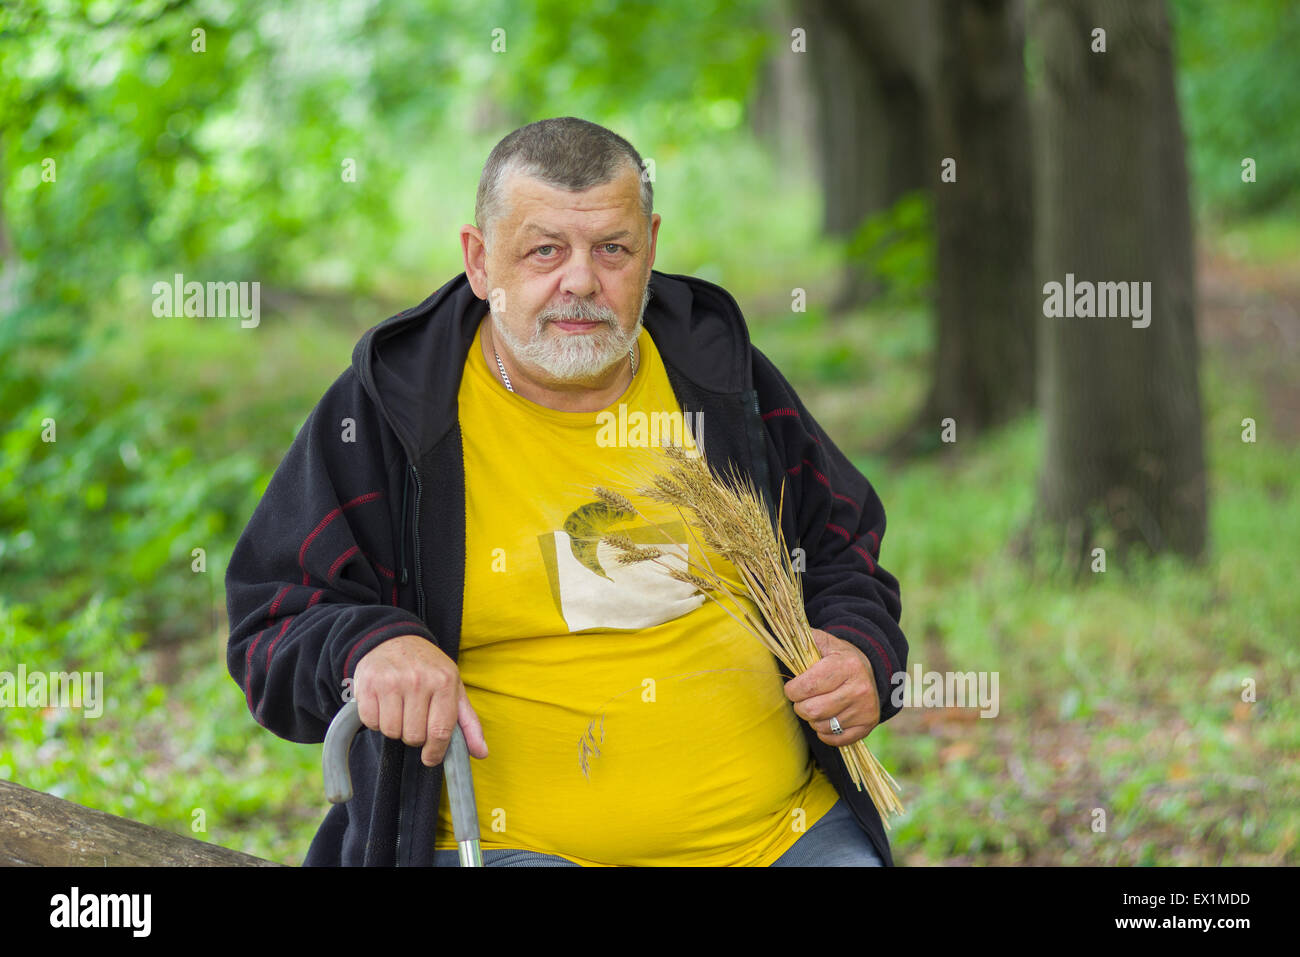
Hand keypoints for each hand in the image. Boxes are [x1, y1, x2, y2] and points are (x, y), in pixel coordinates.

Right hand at [353, 634, 487, 765]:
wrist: (393, 638)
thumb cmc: (428, 667)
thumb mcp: (454, 687)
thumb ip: (468, 722)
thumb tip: (481, 753)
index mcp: (444, 682)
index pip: (440, 731)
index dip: (435, 752)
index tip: (431, 757)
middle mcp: (418, 680)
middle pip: (414, 736)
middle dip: (415, 736)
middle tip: (415, 719)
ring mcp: (391, 682)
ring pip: (392, 732)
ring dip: (395, 728)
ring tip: (400, 710)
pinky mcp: (367, 685)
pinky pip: (371, 722)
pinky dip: (376, 721)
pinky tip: (384, 705)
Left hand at [783, 628, 879, 746]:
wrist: (869, 670)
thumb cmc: (838, 657)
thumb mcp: (823, 642)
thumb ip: (803, 639)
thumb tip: (782, 635)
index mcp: (847, 665)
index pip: (808, 687)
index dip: (792, 690)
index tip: (792, 687)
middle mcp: (860, 688)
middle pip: (813, 710)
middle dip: (800, 706)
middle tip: (802, 699)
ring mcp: (865, 709)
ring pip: (822, 726)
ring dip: (812, 719)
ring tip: (816, 706)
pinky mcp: (868, 725)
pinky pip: (835, 739)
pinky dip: (824, 732)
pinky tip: (826, 719)